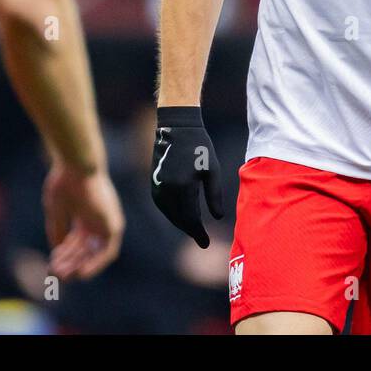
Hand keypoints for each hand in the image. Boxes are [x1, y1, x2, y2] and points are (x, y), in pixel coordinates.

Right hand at [43, 162, 124, 279]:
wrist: (77, 167)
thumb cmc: (65, 183)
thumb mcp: (56, 209)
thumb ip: (57, 229)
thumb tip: (56, 250)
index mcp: (84, 213)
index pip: (76, 241)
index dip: (63, 253)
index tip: (51, 262)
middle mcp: (96, 219)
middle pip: (84, 248)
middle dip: (69, 262)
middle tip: (55, 274)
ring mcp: (105, 222)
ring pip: (94, 252)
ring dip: (79, 265)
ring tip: (63, 276)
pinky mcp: (113, 225)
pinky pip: (107, 252)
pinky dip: (96, 263)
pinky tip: (81, 272)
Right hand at [150, 106, 224, 247]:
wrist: (176, 127)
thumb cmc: (199, 146)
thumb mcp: (212, 170)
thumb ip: (214, 195)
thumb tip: (217, 218)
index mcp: (182, 187)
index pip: (190, 219)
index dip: (198, 233)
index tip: (206, 243)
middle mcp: (167, 190)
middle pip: (178, 219)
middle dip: (190, 231)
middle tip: (202, 240)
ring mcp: (157, 187)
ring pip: (169, 214)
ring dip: (181, 223)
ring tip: (194, 230)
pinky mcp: (154, 183)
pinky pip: (162, 206)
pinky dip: (172, 214)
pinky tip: (181, 216)